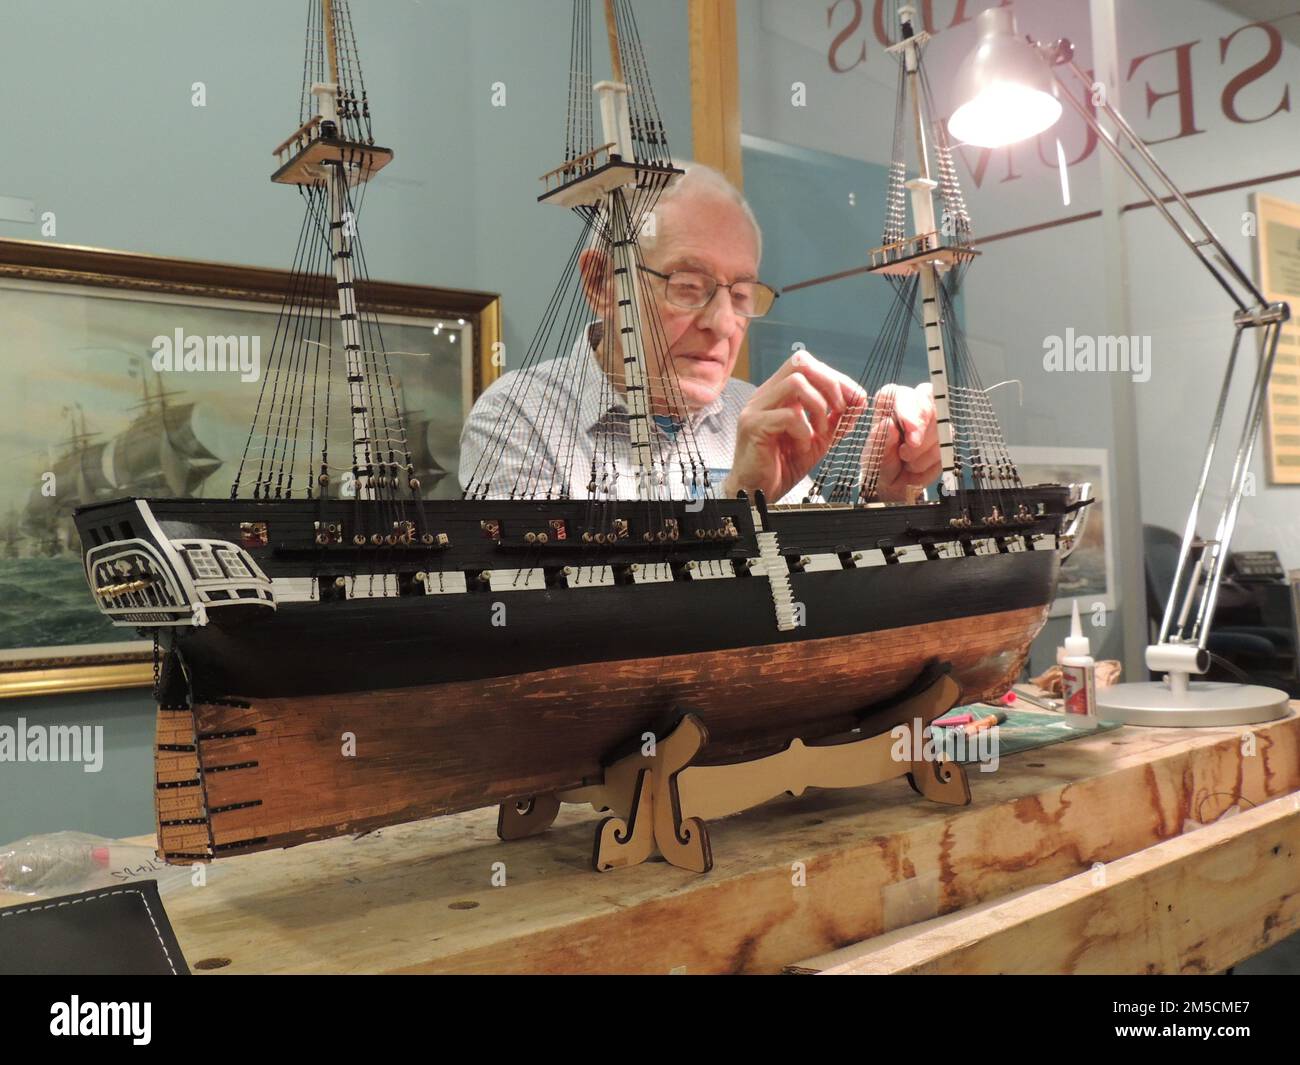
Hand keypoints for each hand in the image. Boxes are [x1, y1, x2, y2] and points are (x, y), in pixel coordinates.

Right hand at [722, 351, 867, 502]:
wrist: (759, 492)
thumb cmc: (783, 465)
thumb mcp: (818, 438)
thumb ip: (835, 418)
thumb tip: (859, 399)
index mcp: (778, 393)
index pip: (807, 364)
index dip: (835, 377)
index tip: (855, 399)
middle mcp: (765, 395)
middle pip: (800, 363)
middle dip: (830, 383)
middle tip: (840, 410)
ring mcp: (756, 408)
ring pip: (795, 383)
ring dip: (818, 407)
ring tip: (819, 432)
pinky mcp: (753, 426)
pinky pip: (788, 416)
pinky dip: (804, 430)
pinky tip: (802, 446)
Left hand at [862, 382, 940, 501]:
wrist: (894, 485)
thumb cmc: (879, 465)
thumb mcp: (873, 456)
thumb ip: (880, 440)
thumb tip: (889, 423)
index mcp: (888, 406)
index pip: (897, 393)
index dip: (905, 407)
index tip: (907, 428)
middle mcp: (911, 407)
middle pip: (926, 400)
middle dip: (921, 427)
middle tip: (906, 453)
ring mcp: (933, 420)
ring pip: (939, 424)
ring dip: (922, 451)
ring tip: (906, 463)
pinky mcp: (946, 436)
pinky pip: (946, 446)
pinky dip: (930, 462)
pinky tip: (917, 468)